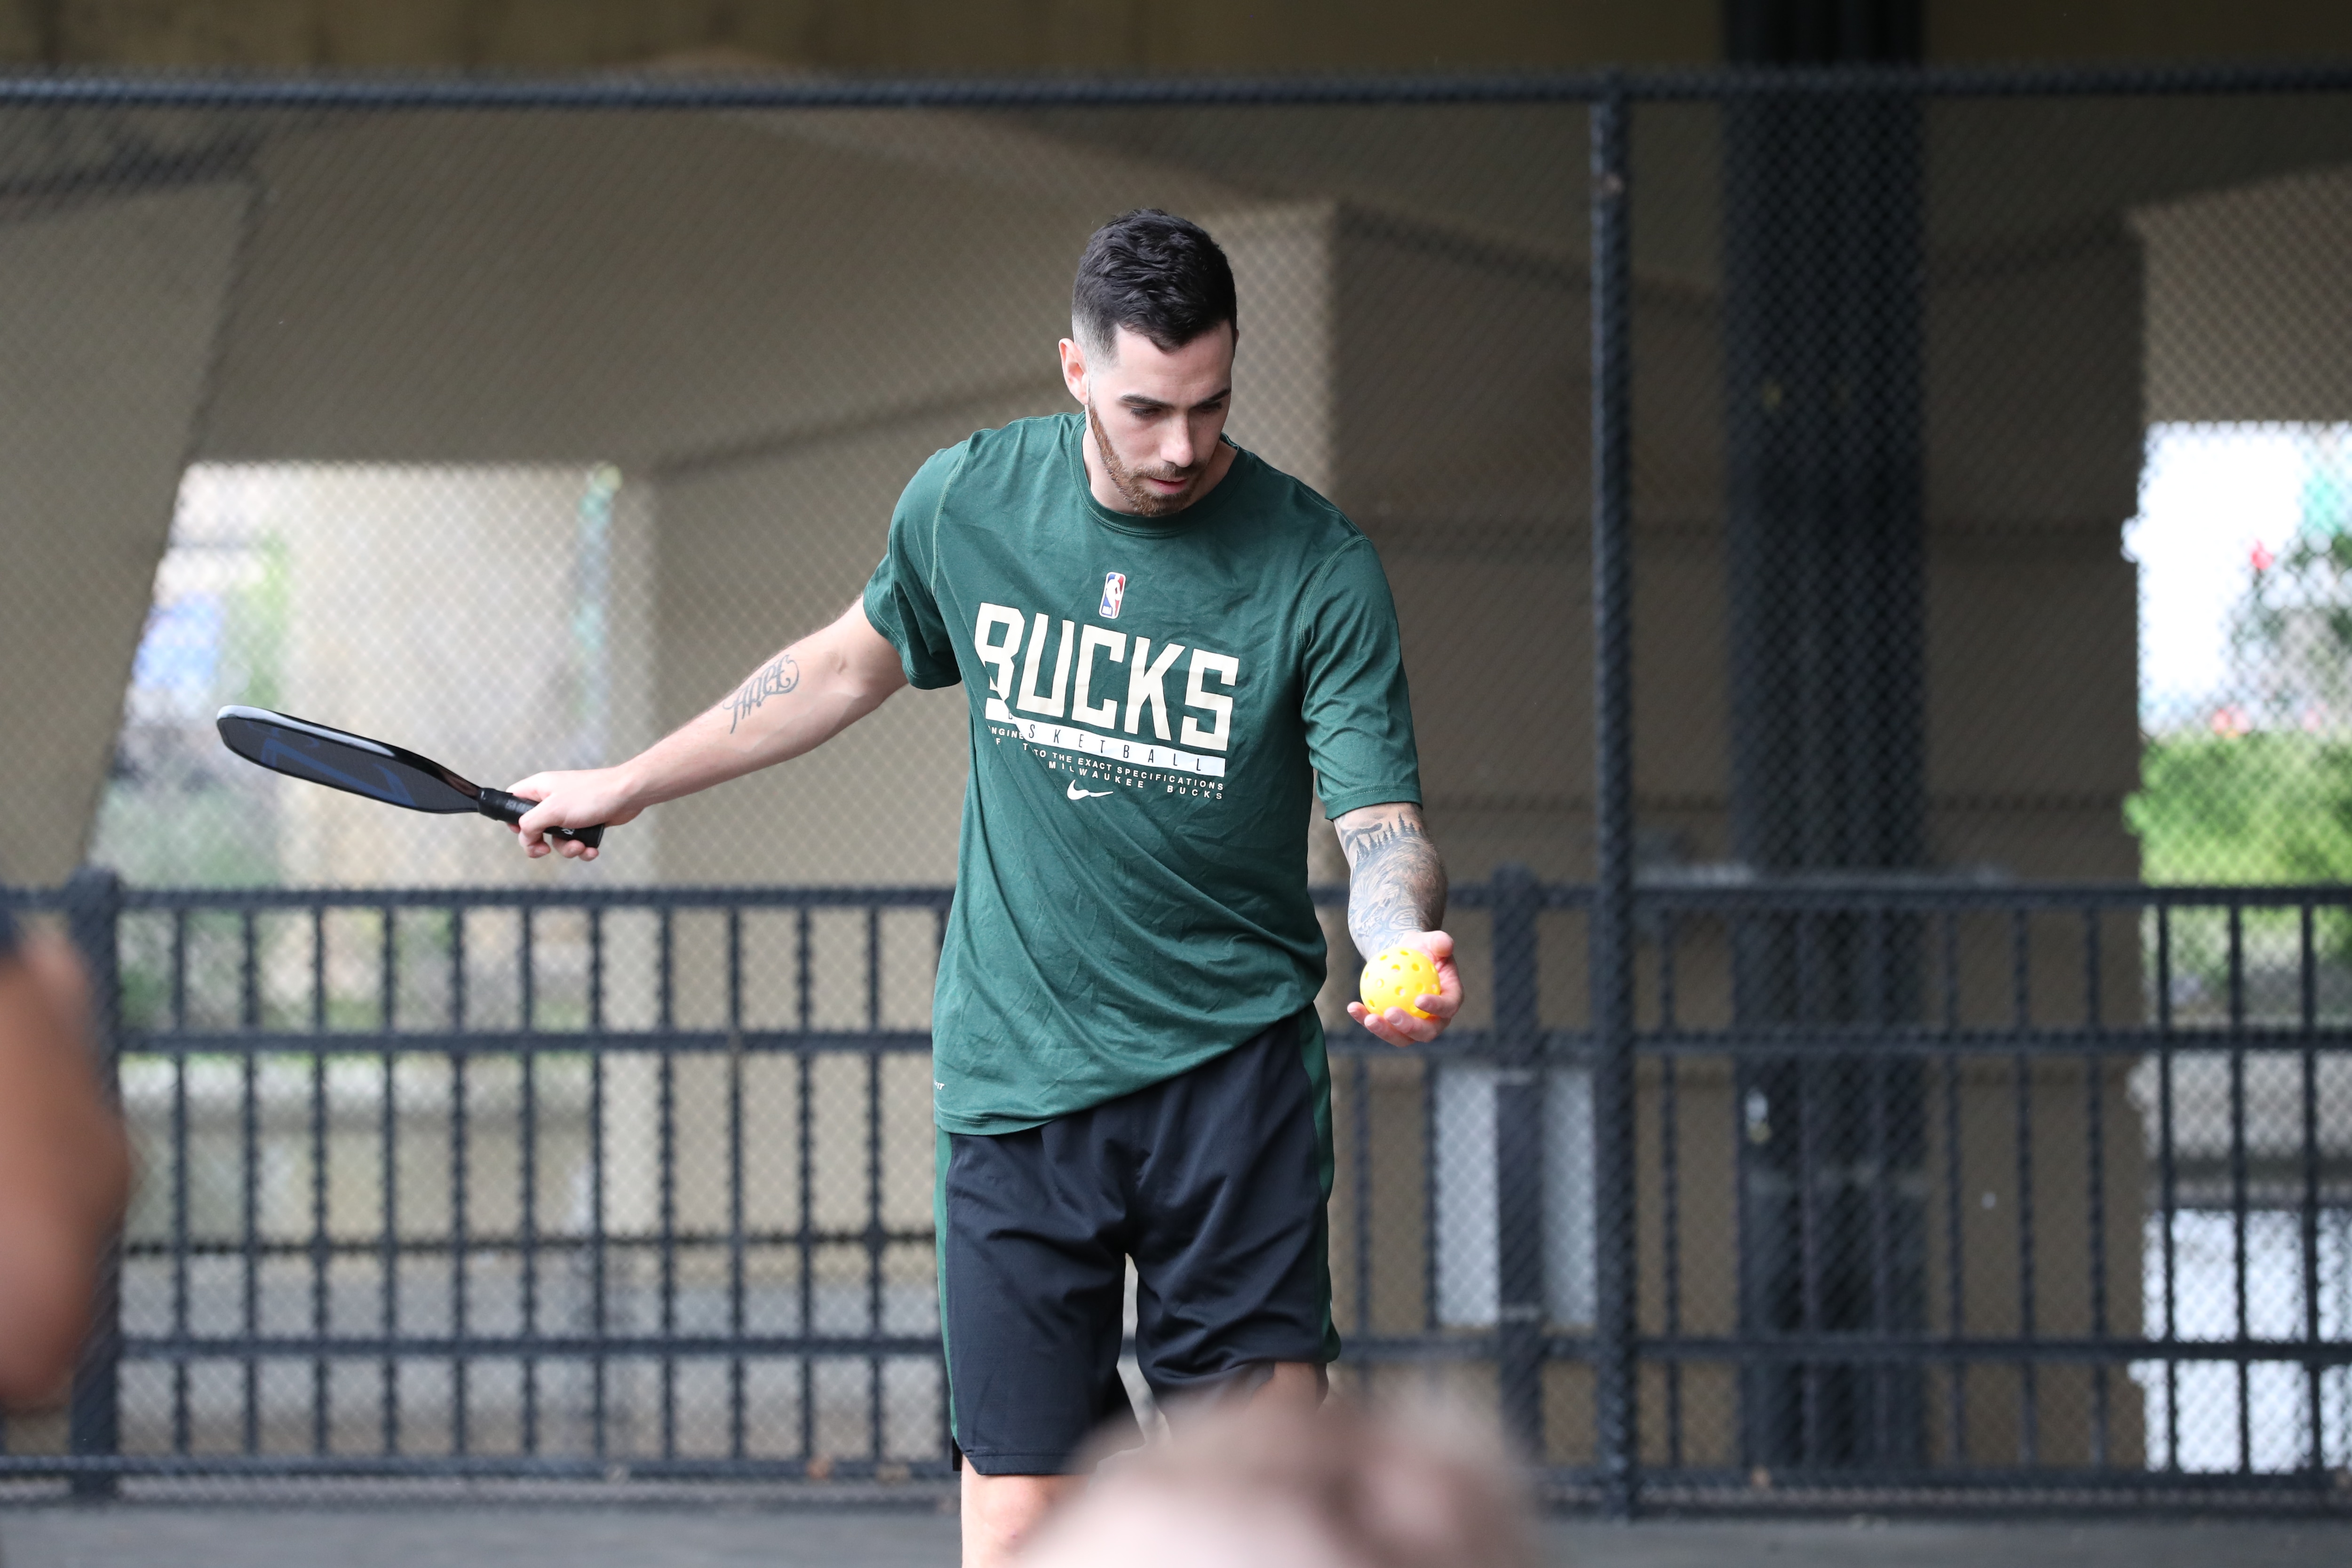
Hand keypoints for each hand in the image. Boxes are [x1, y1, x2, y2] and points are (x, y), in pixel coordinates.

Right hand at [507, 768, 642, 861]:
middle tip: (544, 850)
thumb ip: (530, 824)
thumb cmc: (591, 796)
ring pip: (556, 839)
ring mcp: (569, 812)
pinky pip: (576, 842)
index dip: (511, 819)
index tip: (522, 832)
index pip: (512, 801)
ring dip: (567, 849)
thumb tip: (525, 837)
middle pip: (533, 828)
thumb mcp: (552, 810)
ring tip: (580, 846)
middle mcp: (552, 800)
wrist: (628, 795)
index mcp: (539, 789)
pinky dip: (583, 849)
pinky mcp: (585, 823)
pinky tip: (592, 850)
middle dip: (539, 843)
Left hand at [1345, 929, 1460, 1047]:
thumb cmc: (1422, 949)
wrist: (1402, 957)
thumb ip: (1441, 941)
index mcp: (1451, 1000)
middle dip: (1409, 1027)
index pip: (1448, 1007)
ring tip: (1369, 1019)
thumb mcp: (1432, 940)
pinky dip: (1365, 1018)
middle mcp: (1435, 1020)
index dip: (1436, 1008)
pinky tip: (1353, 1007)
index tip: (1418, 1000)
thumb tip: (1446, 944)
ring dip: (1385, 1031)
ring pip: (1401, 1037)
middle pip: (1426, 1032)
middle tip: (1390, 1013)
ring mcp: (1414, 1027)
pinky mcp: (1393, 1026)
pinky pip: (1381, 1026)